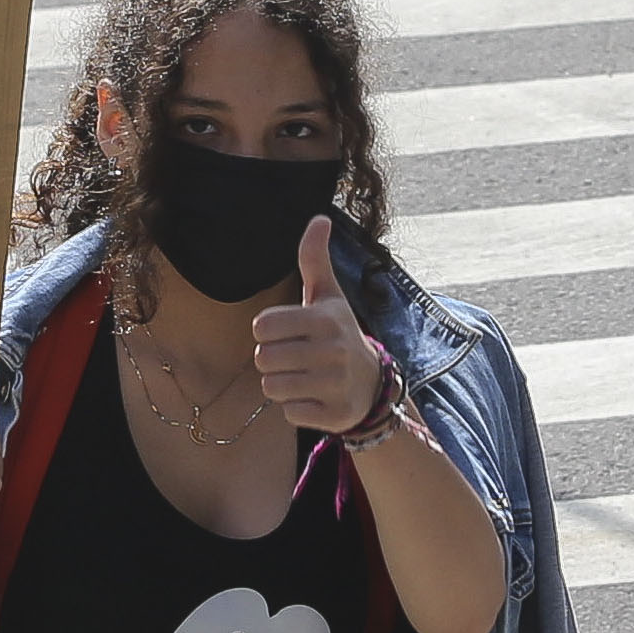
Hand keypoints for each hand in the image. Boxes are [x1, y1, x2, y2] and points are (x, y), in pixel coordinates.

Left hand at [251, 214, 383, 432]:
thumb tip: (318, 217)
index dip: (267, 332)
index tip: (287, 333)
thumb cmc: (337, 332)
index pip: (262, 327)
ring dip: (281, 385)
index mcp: (325, 319)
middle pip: (263, 359)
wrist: (372, 383)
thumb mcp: (327, 295)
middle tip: (295, 358)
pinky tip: (314, 397)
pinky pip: (289, 413)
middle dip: (272, 360)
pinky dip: (296, 408)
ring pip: (272, 388)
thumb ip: (314, 259)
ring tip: (303, 377)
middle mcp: (334, 351)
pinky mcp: (335, 415)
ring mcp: (336, 385)